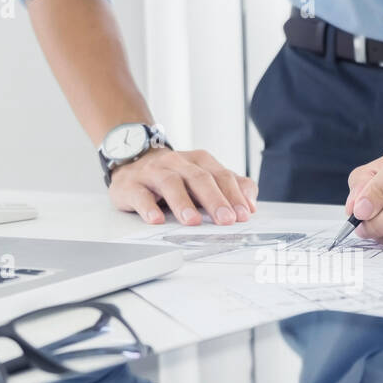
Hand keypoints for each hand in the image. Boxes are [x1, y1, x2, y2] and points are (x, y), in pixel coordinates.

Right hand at [110, 147, 257, 225]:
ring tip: (193, 221)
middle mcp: (177, 163)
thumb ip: (230, 188)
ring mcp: (153, 172)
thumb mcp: (204, 177)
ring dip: (183, 203)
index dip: (234, 195)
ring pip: (170, 183)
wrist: (132, 161)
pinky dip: (148, 208)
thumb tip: (250, 204)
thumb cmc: (175, 175)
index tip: (243, 215)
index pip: (221, 176)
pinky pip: (140, 195)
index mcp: (199, 162)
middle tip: (225, 220)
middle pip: (199, 178)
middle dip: (214, 200)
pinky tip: (156, 219)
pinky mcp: (131, 185)